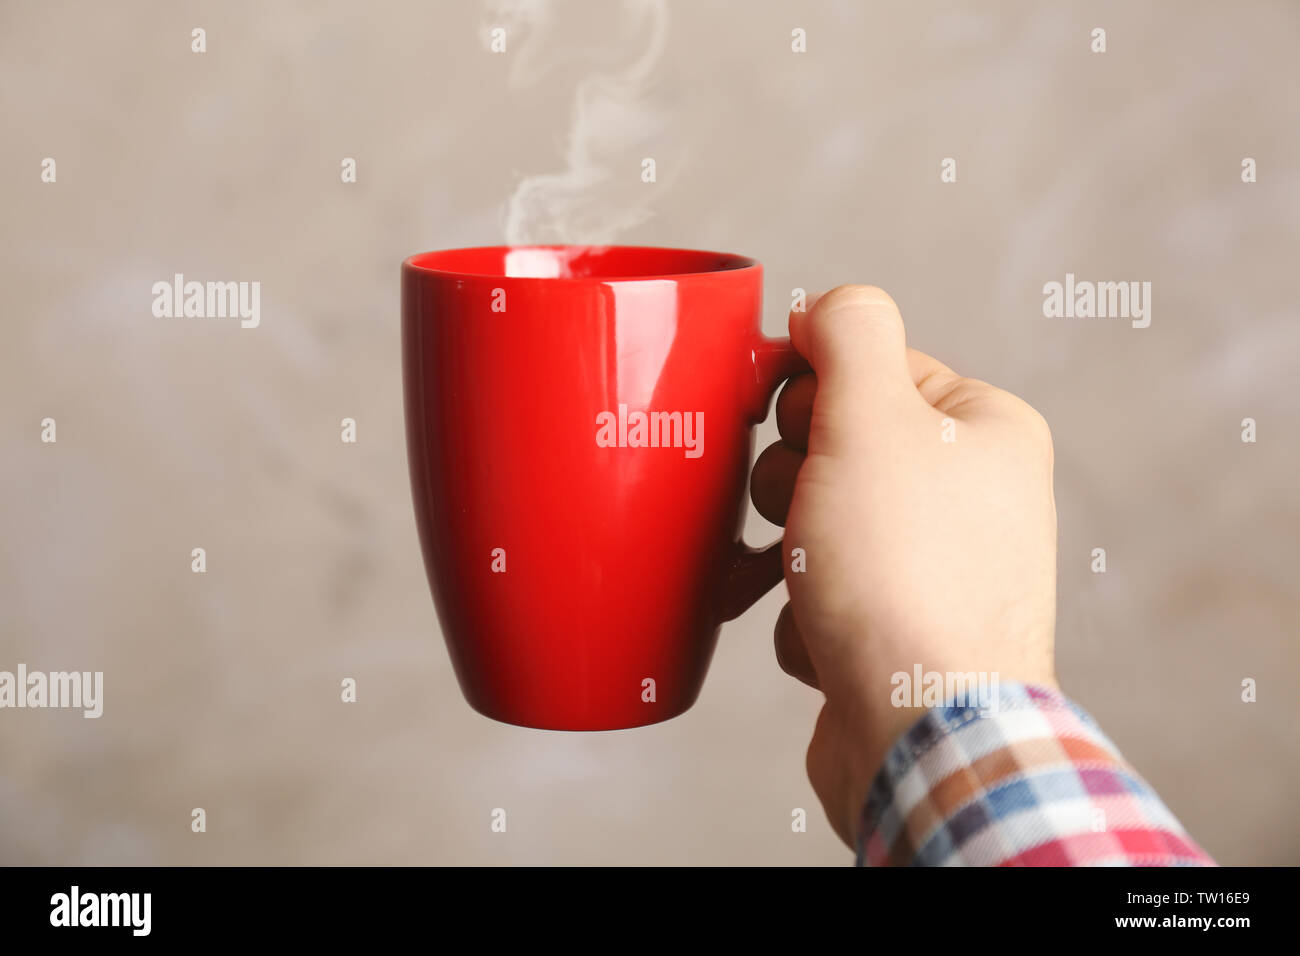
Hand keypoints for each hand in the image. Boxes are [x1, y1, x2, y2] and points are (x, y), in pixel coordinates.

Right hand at [751, 285, 1058, 846]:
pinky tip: (826, 638)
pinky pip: (819, 591)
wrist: (918, 730)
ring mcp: (937, 568)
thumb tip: (826, 307)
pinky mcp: (899, 630)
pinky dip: (803, 612)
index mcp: (985, 432)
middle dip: (795, 479)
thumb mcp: (871, 418)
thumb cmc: (903, 576)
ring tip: (810, 582)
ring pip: (814, 519)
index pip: (869, 366)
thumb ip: (849, 332)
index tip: (798, 429)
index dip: (812, 395)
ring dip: (789, 550)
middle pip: (834, 443)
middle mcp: (972, 496)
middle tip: (808, 511)